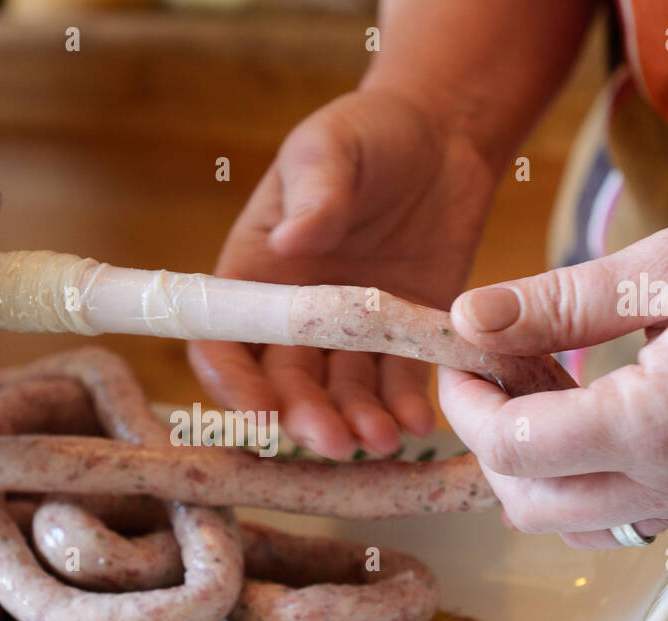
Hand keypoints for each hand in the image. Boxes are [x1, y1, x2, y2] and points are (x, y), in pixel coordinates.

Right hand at [189, 89, 497, 457]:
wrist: (443, 133)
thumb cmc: (368, 133)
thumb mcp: (331, 145)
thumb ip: (314, 191)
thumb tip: (291, 243)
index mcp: (254, 274)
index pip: (224, 342)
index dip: (233, 384)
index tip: (259, 412)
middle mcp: (294, 314)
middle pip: (283, 382)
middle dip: (303, 416)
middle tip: (333, 441)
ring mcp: (349, 331)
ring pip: (340, 393)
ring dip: (354, 421)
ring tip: (383, 440)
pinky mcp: (402, 335)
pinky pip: (397, 382)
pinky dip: (404, 406)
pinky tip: (418, 422)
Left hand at [438, 183, 667, 547]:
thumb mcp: (666, 263)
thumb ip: (557, 302)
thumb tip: (467, 318)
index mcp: (658, 422)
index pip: (514, 447)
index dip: (466, 401)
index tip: (461, 354)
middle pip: (528, 502)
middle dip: (489, 438)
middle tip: (493, 368)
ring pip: (567, 523)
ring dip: (530, 467)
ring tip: (541, 385)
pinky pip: (616, 518)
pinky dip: (577, 481)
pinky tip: (586, 413)